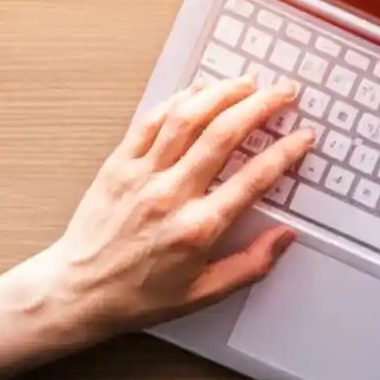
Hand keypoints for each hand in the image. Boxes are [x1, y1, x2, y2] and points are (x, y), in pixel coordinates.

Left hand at [8, 75, 313, 344]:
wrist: (76, 292)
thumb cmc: (139, 296)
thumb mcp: (204, 293)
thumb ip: (251, 264)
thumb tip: (286, 237)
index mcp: (198, 228)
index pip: (254, 179)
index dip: (286, 153)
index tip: (303, 137)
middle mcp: (171, 195)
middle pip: (224, 134)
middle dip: (261, 106)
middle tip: (283, 94)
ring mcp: (141, 174)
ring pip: (188, 117)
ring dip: (223, 93)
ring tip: (247, 83)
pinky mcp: (118, 164)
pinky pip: (152, 120)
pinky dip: (179, 99)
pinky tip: (200, 91)